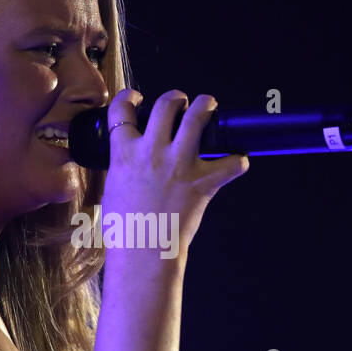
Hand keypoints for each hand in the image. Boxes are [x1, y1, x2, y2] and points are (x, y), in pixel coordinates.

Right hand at [99, 89, 249, 261]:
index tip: (136, 98)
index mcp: (125, 154)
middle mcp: (152, 152)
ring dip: (206, 106)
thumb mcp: (114, 189)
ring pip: (198, 116)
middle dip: (176, 98)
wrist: (142, 253)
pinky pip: (231, 163)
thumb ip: (124, 168)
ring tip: (208, 107)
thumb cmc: (124, 229)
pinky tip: (237, 161)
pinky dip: (238, 161)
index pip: (121, 111)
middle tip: (181, 103)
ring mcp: (179, 165)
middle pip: (166, 105)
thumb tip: (132, 163)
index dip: (129, 97)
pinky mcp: (203, 183)